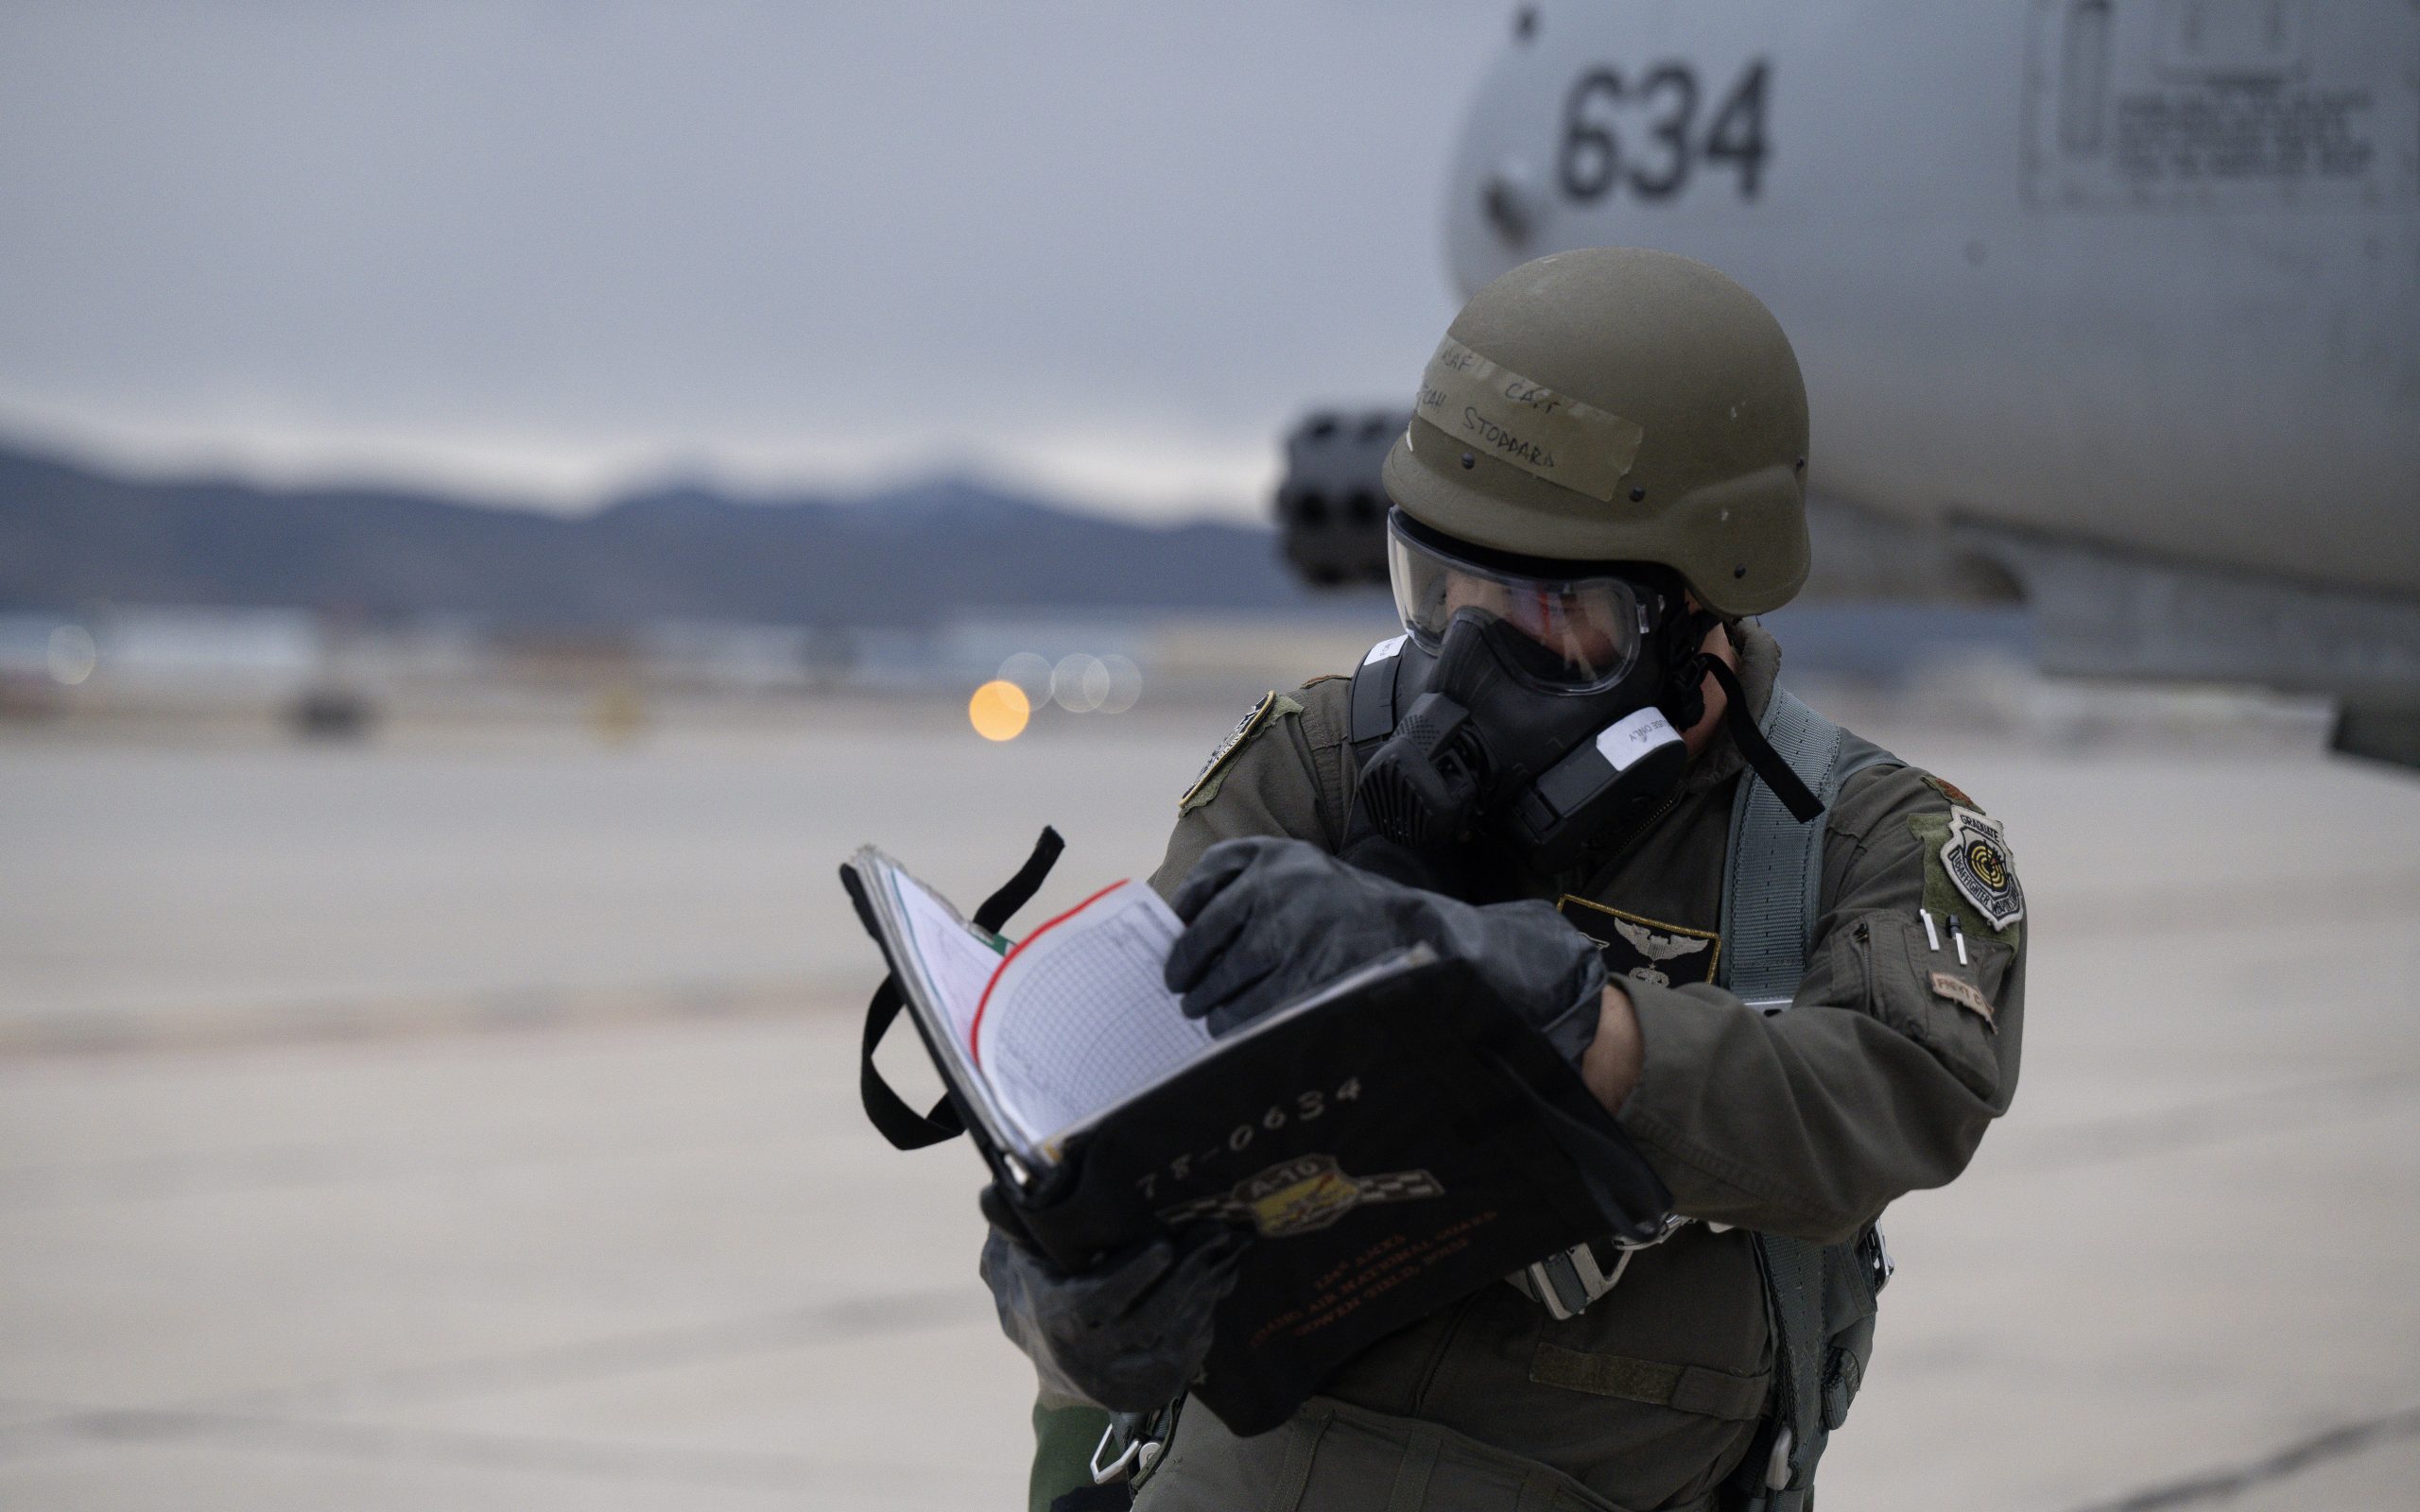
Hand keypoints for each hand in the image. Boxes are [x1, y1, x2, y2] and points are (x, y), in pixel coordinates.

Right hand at [978, 1209, 1245, 1411]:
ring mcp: (1117, 1382)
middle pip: (1146, 1322)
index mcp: (1055, 1318)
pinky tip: (1217, 1287)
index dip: (1133, 1275)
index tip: (1164, 1244)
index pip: (1097, 1302)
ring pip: (1170, 1344)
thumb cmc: (1039, 1281)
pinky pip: (1183, 1362)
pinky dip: (1203, 1325)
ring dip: (1204, 1299)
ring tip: (1226, 1256)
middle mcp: (1085, 1358)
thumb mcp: (1019, 1249)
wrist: (1047, 1349)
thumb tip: (995, 1190)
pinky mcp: (1144, 1393)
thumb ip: (1011, 1219)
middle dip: (1186, 1278)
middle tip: (1215, 1237)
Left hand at [1164, 836, 1605, 1060]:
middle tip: (1187, 996)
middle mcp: (1278, 890)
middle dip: (1190, 980)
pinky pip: (1253, 1014)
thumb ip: (1241, 885)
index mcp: (1270, 859)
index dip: (1181, 940)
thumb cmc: (1347, 905)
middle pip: (1204, 946)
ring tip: (1212, 1016)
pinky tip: (1238, 1030)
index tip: (1176, 963)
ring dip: (1210, 1008)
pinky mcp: (1308, 979)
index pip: (1199, 901)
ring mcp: (1294, 937)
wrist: (1420, 934)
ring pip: (1224, 985)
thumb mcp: (1298, 871)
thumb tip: (1179, 929)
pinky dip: (1237, 1027)